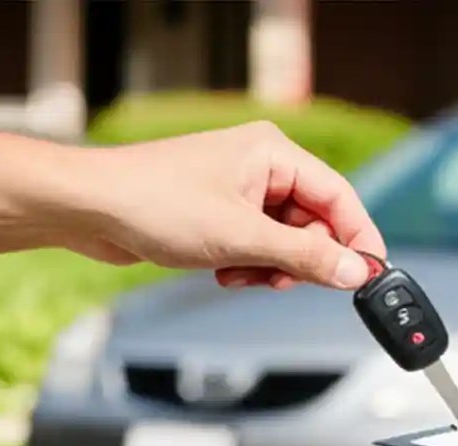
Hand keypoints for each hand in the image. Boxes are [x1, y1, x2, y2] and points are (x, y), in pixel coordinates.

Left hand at [74, 121, 384, 289]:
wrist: (86, 209)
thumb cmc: (151, 201)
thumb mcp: (242, 238)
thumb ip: (305, 256)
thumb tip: (355, 271)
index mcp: (273, 153)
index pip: (340, 197)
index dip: (359, 239)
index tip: (371, 275)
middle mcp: (261, 167)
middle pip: (315, 223)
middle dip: (301, 259)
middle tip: (283, 279)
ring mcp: (240, 191)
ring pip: (286, 241)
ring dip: (271, 267)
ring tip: (240, 273)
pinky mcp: (221, 215)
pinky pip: (258, 247)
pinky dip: (249, 266)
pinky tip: (224, 271)